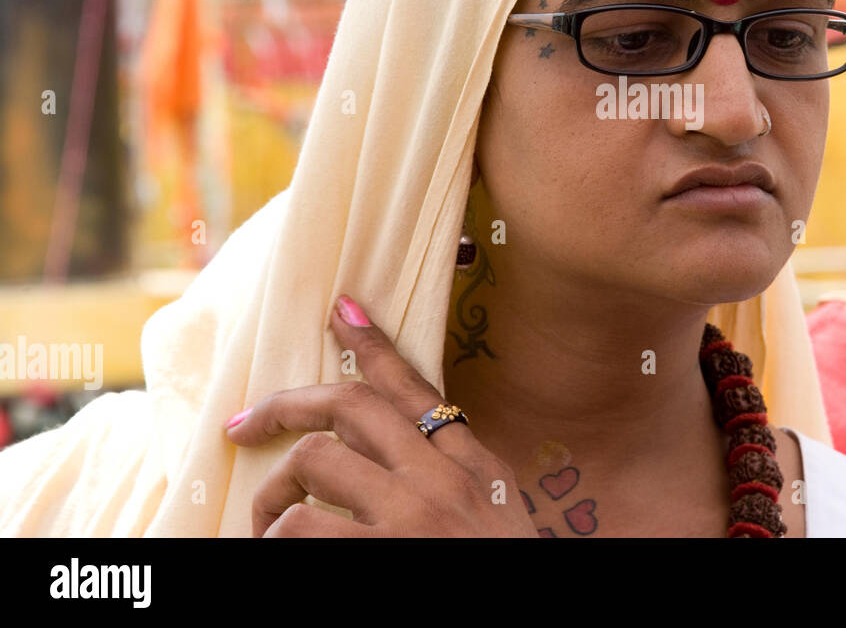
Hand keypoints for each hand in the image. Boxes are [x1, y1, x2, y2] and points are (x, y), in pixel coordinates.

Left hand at [225, 294, 536, 537]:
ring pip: (316, 462)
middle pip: (351, 408)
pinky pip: (302, 528)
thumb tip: (399, 452)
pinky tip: (276, 551)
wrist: (540, 619)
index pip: (417, 390)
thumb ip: (458, 477)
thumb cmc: (507, 567)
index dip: (373, 346)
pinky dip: (276, 539)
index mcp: (477, 466)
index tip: (342, 310)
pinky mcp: (383, 557)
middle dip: (286, 405)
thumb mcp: (500, 515)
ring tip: (265, 526)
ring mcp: (413, 518)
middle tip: (244, 424)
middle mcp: (445, 480)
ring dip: (274, 495)